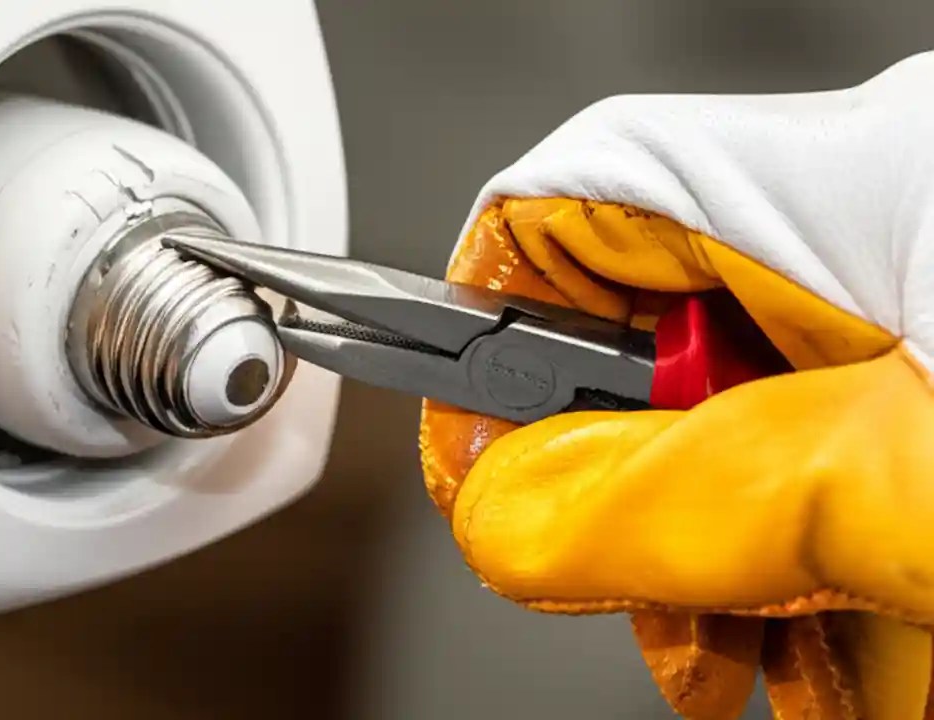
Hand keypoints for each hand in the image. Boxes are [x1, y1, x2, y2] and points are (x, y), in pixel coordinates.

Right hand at [420, 52, 933, 718]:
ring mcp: (917, 309)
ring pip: (728, 409)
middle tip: (625, 581)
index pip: (583, 192)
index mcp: (866, 179)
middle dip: (611, 476)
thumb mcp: (894, 499)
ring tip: (723, 655)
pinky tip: (804, 645)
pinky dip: (788, 559)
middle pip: (649, 328)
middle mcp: (884, 224)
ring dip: (702, 548)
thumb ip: (673, 503)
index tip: (473, 441)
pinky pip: (817, 449)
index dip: (489, 316)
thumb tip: (506, 509)